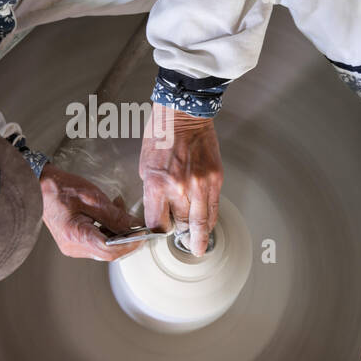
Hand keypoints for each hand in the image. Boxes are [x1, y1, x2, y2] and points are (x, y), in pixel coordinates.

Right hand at [39, 163, 142, 261]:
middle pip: (108, 252)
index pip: (109, 250)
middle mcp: (73, 247)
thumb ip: (115, 215)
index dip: (129, 244)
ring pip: (104, 247)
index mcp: (74, 235)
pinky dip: (107, 230)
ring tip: (118, 207)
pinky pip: (97, 242)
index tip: (142, 233)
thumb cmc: (60, 188)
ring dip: (117, 231)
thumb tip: (134, 226)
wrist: (38, 186)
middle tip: (134, 219)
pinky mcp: (74, 242)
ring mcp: (72, 246)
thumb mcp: (92, 197)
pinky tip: (109, 213)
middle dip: (125, 237)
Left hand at [139, 103, 222, 255]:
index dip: (159, 232)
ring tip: (197, 246)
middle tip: (182, 241)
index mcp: (157, 185)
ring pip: (202, 223)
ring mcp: (201, 185)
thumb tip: (158, 211)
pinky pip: (214, 208)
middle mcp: (180, 188)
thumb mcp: (145, 166)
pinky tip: (207, 226)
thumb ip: (153, 192)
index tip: (160, 232)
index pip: (157, 225)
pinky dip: (210, 220)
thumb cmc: (161, 135)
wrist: (184, 114)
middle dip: (180, 234)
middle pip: (181, 226)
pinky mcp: (216, 180)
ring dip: (199, 236)